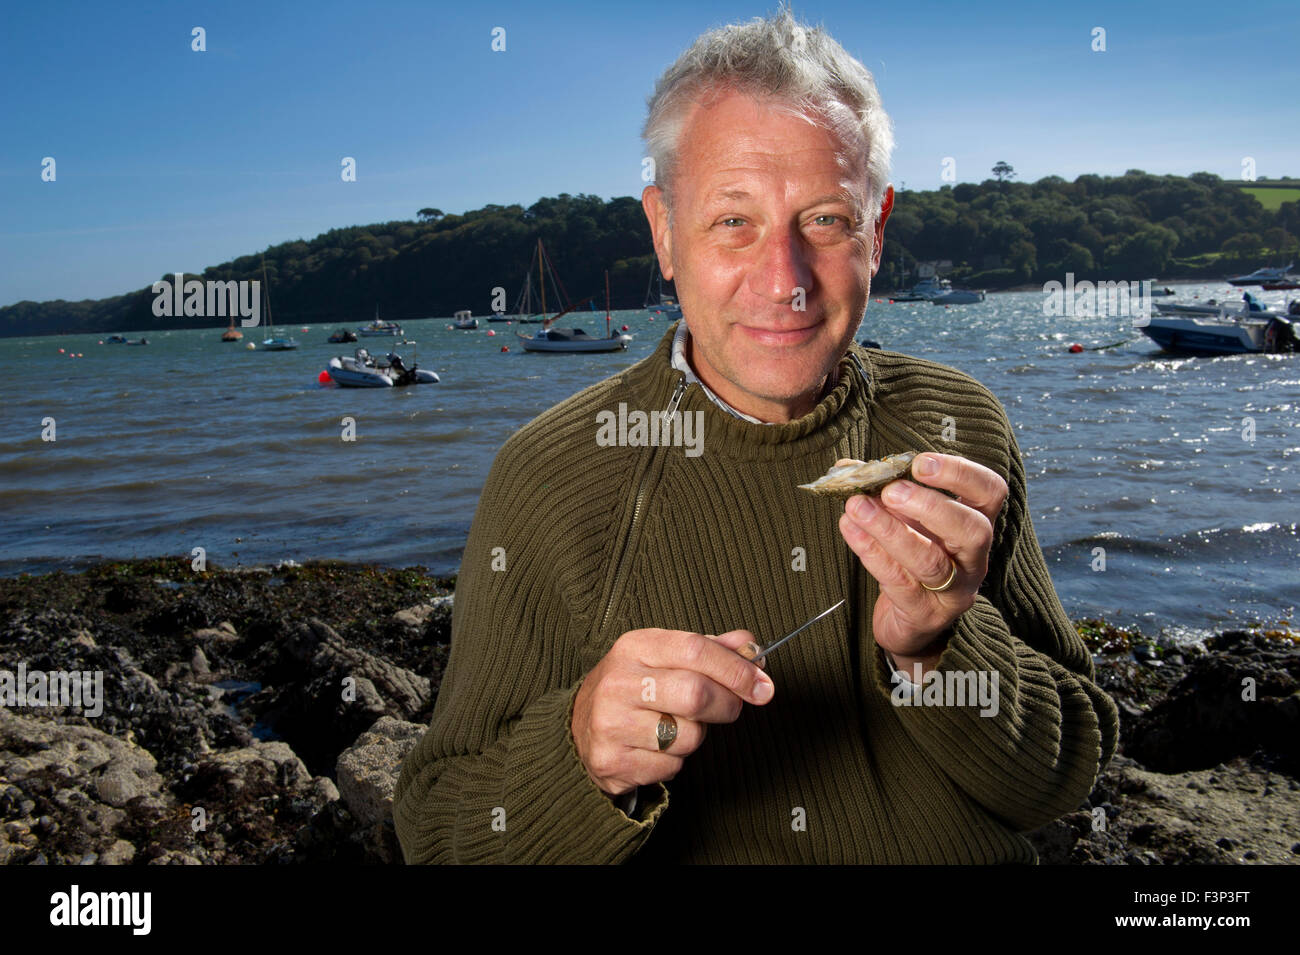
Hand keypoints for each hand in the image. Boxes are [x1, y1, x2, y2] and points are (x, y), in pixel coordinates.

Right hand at [571, 628, 774, 796]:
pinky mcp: (612, 761)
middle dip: (726, 705)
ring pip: (688, 736)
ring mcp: (611, 724)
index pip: (695, 649)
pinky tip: (656, 747)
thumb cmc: (635, 685)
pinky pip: (672, 766)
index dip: (736, 669)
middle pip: (696, 694)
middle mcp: (618, 682)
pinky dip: (675, 760)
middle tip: (730, 708)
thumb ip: (711, 649)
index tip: (762, 686)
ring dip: (696, 736)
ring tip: (675, 725)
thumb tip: (752, 647)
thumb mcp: (664, 656)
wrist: (580, 725)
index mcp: (634, 647)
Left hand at [838, 452, 1006, 662]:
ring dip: (891, 530)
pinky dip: (872, 553)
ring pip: (930, 561)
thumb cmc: (911, 560)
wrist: (908, 621)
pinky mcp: (925, 613)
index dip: (961, 474)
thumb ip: (883, 491)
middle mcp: (973, 558)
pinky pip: (899, 582)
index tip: (921, 463)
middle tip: (892, 490)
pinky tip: (850, 530)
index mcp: (976, 524)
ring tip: (858, 506)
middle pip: (971, 530)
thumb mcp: (905, 520)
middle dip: (930, 506)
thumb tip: (848, 467)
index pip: (990, 492)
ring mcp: (953, 590)